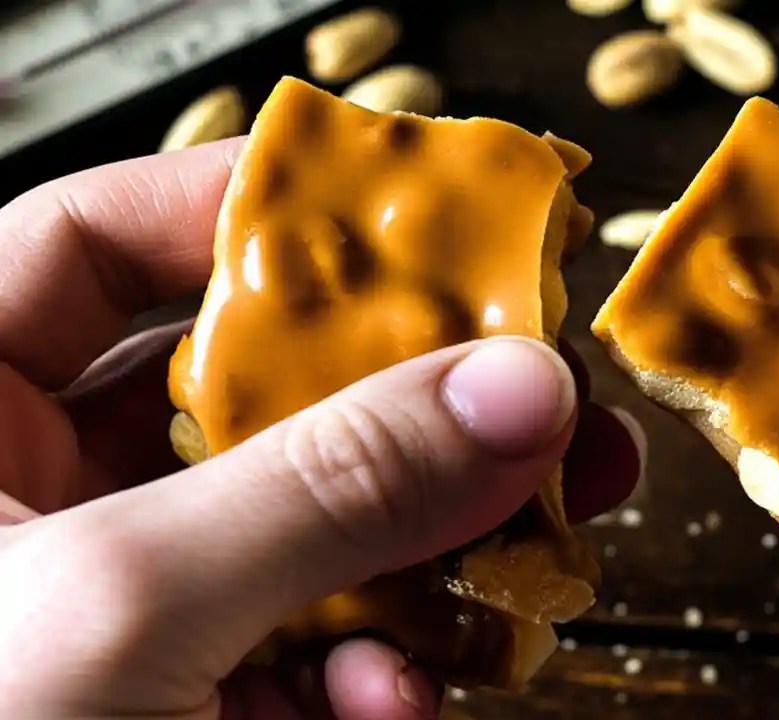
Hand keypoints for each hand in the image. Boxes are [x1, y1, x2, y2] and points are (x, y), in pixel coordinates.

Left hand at [0, 140, 639, 718]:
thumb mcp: (121, 611)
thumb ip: (326, 488)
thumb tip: (514, 388)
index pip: (108, 237)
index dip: (258, 211)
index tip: (413, 223)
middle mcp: (45, 487)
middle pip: (255, 380)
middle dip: (407, 402)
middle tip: (534, 395)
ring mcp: (137, 593)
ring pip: (315, 518)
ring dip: (420, 554)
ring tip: (511, 565)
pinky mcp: (199, 687)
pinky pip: (319, 640)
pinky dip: (375, 673)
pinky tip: (386, 709)